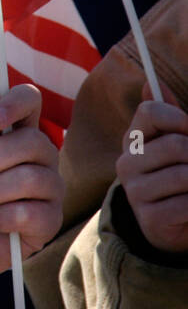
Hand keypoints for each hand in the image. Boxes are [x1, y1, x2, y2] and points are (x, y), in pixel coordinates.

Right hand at [115, 87, 187, 253]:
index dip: (180, 118)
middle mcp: (127, 162)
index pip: (152, 112)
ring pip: (184, 175)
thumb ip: (169, 116)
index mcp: (134, 140)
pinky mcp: (150, 218)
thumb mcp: (174, 145)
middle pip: (176, 145)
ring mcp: (135, 191)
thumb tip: (151, 82)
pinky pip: (187, 204)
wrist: (174, 226)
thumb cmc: (178, 177)